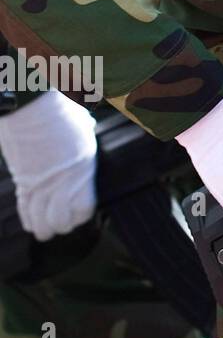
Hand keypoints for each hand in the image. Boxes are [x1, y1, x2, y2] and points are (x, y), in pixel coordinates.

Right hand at [0, 90, 96, 240]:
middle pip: (60, 221)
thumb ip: (85, 136)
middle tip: (65, 223)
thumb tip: (87, 128)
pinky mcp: (20, 180)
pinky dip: (28, 219)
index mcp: (84, 168)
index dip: (82, 215)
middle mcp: (61, 181)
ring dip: (44, 227)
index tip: (82, 213)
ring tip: (49, 230)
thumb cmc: (60, 112)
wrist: (30, 107)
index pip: (84, 209)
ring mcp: (39, 183)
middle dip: (63, 226)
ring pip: (39, 220)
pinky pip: (23, 208)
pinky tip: (32, 225)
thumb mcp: (83, 126)